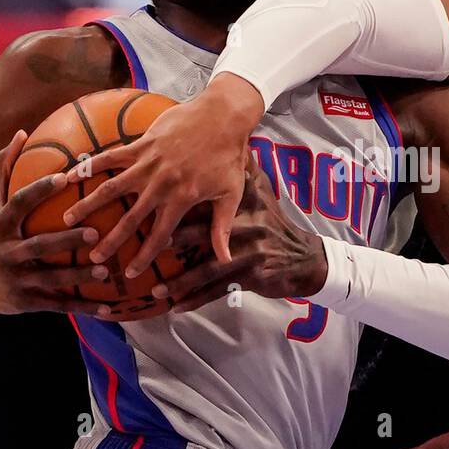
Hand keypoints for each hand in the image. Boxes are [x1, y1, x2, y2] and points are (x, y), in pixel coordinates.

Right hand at [0, 131, 116, 319]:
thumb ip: (3, 171)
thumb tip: (21, 133)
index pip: (19, 204)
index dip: (40, 190)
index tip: (65, 177)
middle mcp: (5, 253)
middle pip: (39, 246)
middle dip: (66, 240)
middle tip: (96, 231)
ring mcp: (15, 280)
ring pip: (52, 280)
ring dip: (79, 277)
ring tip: (105, 271)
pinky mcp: (25, 303)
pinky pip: (58, 305)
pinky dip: (82, 308)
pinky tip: (107, 308)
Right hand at [60, 75, 264, 275]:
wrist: (223, 116)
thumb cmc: (229, 156)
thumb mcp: (231, 194)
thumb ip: (223, 228)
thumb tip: (225, 260)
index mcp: (181, 199)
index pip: (159, 236)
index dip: (144, 256)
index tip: (130, 274)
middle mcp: (161, 185)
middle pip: (130, 219)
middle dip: (110, 241)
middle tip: (92, 258)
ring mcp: (148, 163)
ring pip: (111, 188)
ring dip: (89, 204)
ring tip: (68, 219)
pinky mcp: (142, 144)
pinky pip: (111, 156)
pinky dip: (90, 165)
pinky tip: (69, 174)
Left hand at [152, 155, 326, 312]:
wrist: (303, 257)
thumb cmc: (274, 222)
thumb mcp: (262, 193)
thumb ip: (243, 170)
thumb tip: (230, 140)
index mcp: (242, 203)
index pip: (205, 200)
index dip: (177, 202)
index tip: (149, 205)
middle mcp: (245, 226)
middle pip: (201, 234)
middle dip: (171, 242)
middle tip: (144, 248)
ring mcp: (248, 253)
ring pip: (206, 268)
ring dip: (178, 281)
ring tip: (154, 289)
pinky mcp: (252, 276)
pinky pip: (218, 289)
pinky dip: (196, 299)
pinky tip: (176, 308)